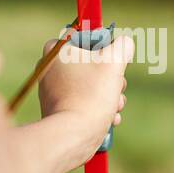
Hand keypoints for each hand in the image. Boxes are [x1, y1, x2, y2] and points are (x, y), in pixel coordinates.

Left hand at [38, 33, 132, 159]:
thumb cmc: (91, 95)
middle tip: (116, 85)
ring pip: (92, 84)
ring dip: (110, 94)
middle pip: (92, 62)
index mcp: (56, 49)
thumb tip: (124, 44)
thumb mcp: (114, 62)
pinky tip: (109, 118)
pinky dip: (99, 109)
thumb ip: (122, 46)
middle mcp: (49, 68)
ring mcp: (53, 91)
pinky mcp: (59, 110)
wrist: (72, 136)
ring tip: (114, 105)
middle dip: (111, 76)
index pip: (85, 35)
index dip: (104, 45)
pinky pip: (85, 102)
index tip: (112, 58)